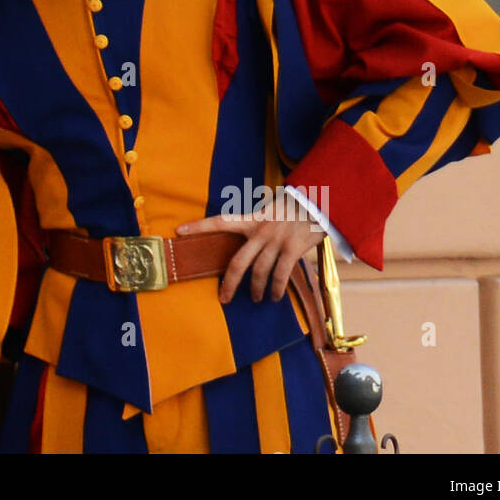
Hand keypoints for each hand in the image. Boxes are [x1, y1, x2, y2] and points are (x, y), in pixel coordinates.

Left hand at [175, 213, 324, 303]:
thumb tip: (253, 245)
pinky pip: (280, 275)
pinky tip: (274, 296)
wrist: (321, 201)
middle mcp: (260, 231)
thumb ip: (260, 226)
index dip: (198, 226)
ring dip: (256, 289)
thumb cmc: (296, 207)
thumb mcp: (273, 210)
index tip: (179, 231)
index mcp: (252, 219)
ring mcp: (276, 241)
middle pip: (237, 262)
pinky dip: (276, 289)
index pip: (220, 222)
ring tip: (256, 298)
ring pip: (259, 272)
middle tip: (223, 298)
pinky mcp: (292, 248)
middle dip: (228, 284)